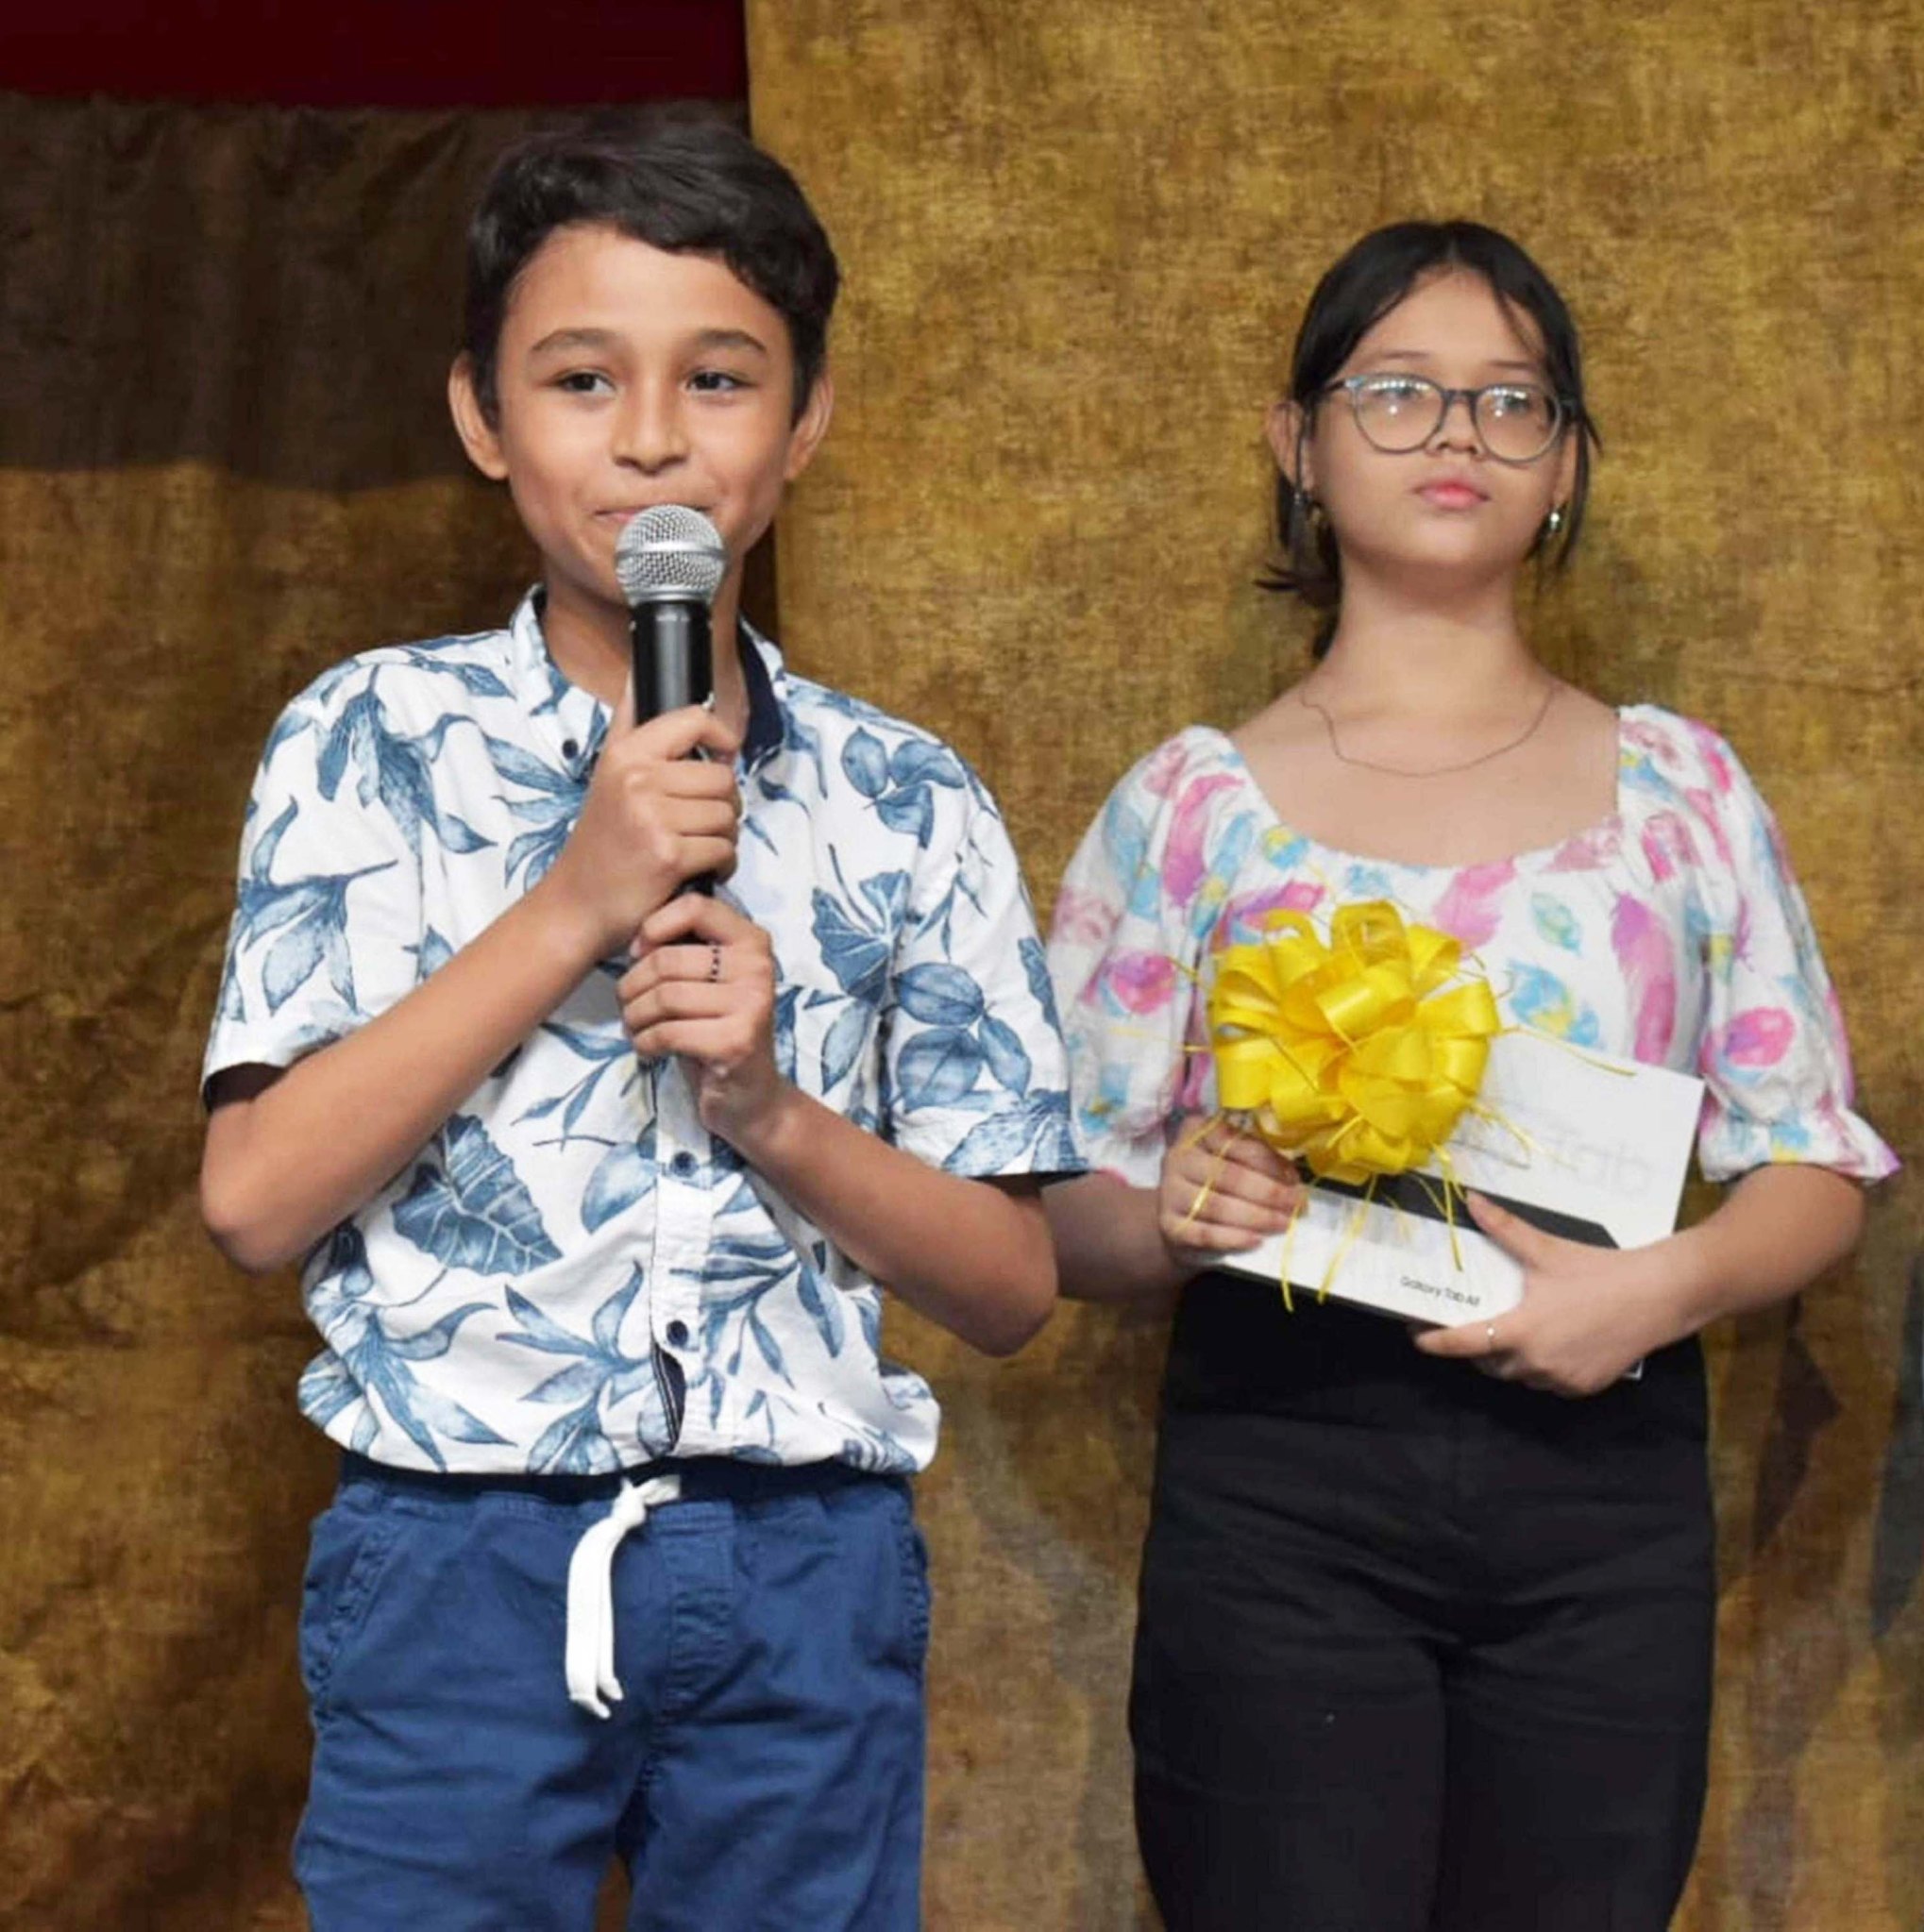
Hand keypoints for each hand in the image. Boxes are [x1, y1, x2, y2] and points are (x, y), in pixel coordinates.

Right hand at [541, 683, 742, 957]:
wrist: (578, 902)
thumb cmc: (602, 840)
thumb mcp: (607, 774)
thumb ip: (626, 725)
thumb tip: (636, 674)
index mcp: (627, 754)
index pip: (695, 720)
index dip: (722, 738)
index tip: (723, 757)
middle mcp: (637, 779)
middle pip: (723, 777)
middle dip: (723, 804)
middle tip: (700, 822)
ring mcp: (652, 817)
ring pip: (728, 815)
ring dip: (724, 836)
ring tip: (696, 845)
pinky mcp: (669, 855)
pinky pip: (724, 849)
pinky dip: (721, 863)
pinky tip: (697, 868)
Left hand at [619, 893, 786, 1146]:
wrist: (750, 1096)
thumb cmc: (718, 1030)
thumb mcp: (708, 981)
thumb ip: (686, 950)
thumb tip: (635, 939)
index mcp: (752, 941)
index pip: (695, 907)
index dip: (653, 927)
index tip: (638, 954)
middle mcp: (758, 967)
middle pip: (668, 960)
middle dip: (632, 986)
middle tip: (627, 1006)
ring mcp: (751, 1005)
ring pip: (664, 997)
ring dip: (634, 1017)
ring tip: (635, 1028)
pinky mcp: (736, 1042)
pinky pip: (668, 1032)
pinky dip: (645, 1043)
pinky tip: (648, 1049)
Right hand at [1157, 1115, 1303, 1278]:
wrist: (1182, 1218)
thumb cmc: (1217, 1183)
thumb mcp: (1234, 1160)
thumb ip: (1258, 1161)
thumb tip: (1292, 1180)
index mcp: (1196, 1132)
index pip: (1235, 1143)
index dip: (1269, 1161)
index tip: (1295, 1179)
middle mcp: (1178, 1158)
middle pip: (1229, 1176)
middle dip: (1269, 1192)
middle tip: (1298, 1205)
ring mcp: (1170, 1192)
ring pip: (1218, 1206)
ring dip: (1257, 1217)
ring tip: (1284, 1223)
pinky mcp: (1169, 1224)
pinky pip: (1204, 1233)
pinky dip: (1233, 1238)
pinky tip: (1256, 1241)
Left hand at [1411, 1192, 1693, 1395]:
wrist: (1659, 1296)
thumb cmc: (1598, 1271)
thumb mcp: (1545, 1250)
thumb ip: (1503, 1228)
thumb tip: (1471, 1200)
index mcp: (1521, 1331)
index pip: (1463, 1344)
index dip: (1434, 1342)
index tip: (1415, 1337)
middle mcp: (1536, 1363)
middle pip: (1488, 1363)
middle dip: (1474, 1348)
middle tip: (1466, 1325)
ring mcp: (1560, 1380)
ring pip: (1517, 1376)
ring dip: (1507, 1359)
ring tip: (1507, 1331)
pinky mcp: (1583, 1387)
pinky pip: (1546, 1383)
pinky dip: (1539, 1368)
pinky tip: (1545, 1344)